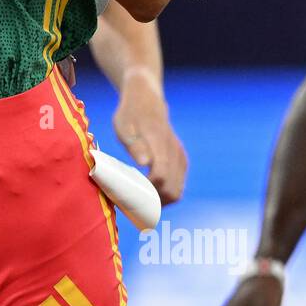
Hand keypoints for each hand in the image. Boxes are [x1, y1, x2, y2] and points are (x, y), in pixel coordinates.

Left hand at [113, 68, 187, 204]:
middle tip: (131, 205)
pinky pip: (177, 186)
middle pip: (172, 191)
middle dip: (152, 203)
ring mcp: (180, 157)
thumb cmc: (130, 114)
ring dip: (158, 202)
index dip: (145, 193)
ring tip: (137, 202)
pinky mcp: (181, 161)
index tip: (127, 198)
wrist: (147, 100)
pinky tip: (146, 194)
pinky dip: (163, 195)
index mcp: (160, 144)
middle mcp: (175, 153)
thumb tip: (144, 164)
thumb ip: (134, 145)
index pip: (160, 178)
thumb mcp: (124, 126)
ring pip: (176, 192)